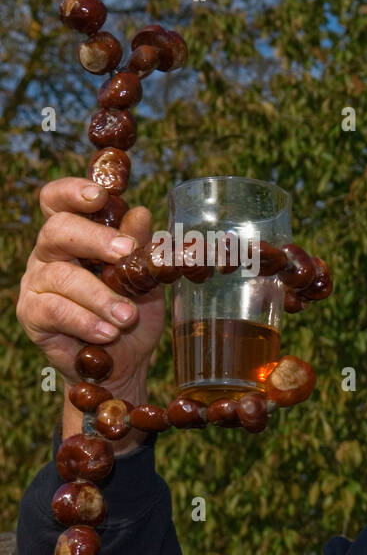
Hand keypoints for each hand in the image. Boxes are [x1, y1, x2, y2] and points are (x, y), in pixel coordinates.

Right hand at [17, 179, 163, 396]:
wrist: (123, 362)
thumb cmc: (131, 313)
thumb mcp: (145, 280)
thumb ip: (141, 250)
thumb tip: (141, 214)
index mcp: (77, 237)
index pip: (59, 202)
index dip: (73, 191)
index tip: (99, 195)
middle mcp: (51, 253)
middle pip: (58, 230)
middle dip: (94, 239)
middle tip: (125, 253)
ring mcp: (38, 282)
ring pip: (62, 276)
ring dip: (100, 296)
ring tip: (127, 316)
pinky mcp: (32, 314)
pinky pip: (54, 310)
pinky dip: (85, 321)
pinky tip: (107, 332)